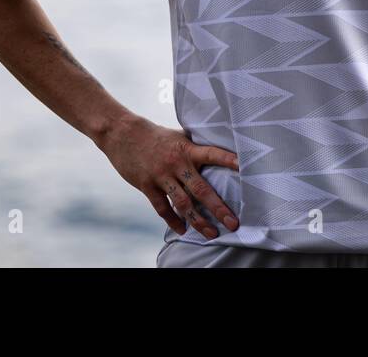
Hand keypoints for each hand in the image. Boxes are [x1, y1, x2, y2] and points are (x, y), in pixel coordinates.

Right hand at [96, 113, 239, 239]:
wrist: (123, 134)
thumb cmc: (155, 135)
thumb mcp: (178, 136)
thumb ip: (194, 146)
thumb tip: (218, 147)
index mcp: (187, 148)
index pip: (212, 154)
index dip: (228, 160)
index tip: (244, 167)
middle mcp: (176, 163)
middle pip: (201, 189)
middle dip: (218, 208)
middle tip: (233, 223)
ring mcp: (161, 176)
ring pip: (183, 203)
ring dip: (198, 220)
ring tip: (211, 233)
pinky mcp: (147, 186)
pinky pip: (162, 208)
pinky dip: (173, 220)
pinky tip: (182, 229)